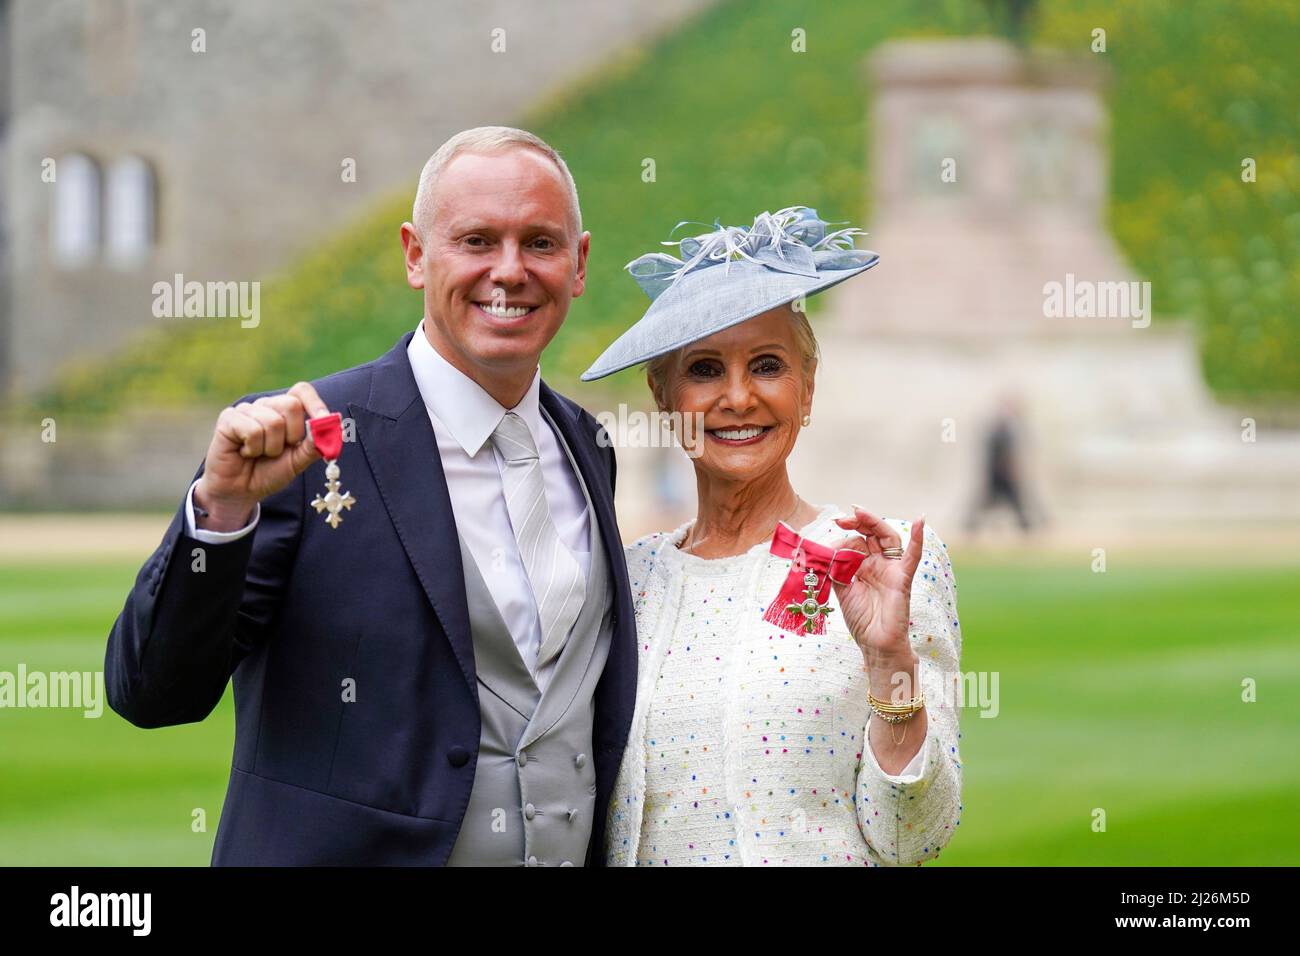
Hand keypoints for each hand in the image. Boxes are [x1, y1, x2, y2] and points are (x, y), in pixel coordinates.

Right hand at [194, 381, 329, 529]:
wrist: (241, 491)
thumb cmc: (269, 472)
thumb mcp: (298, 461)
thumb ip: (314, 445)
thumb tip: (332, 427)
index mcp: (284, 411)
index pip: (302, 391)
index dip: (315, 403)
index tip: (325, 421)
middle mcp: (266, 405)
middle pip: (292, 405)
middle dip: (292, 435)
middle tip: (279, 450)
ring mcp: (247, 410)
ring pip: (273, 421)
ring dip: (271, 448)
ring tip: (259, 454)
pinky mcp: (228, 418)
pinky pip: (252, 430)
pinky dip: (253, 449)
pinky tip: (245, 452)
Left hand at [828, 506, 924, 670]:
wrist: (876, 645)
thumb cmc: (862, 619)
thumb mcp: (842, 590)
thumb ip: (837, 569)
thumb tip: (830, 549)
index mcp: (864, 566)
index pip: (855, 541)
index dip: (842, 535)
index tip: (830, 529)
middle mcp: (879, 564)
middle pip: (871, 533)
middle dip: (856, 522)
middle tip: (842, 518)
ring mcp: (891, 569)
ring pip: (887, 537)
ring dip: (874, 522)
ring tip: (858, 512)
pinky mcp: (902, 578)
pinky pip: (913, 556)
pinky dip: (918, 538)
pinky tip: (921, 520)